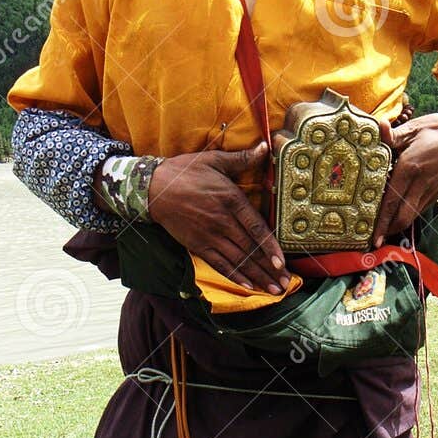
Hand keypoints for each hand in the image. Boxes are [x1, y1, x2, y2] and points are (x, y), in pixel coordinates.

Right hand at [147, 141, 291, 294]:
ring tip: (273, 290)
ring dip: (256, 277)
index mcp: (230, 200)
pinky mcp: (197, 245)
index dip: (270, 247)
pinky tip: (247, 286)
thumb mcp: (213, 160)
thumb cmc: (184, 172)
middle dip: (269, 269)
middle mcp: (222, 221)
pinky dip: (234, 276)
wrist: (152, 189)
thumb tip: (265, 147)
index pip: (256, 228)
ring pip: (238, 260)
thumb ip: (241, 159)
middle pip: (250, 249)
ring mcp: (209, 236)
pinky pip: (219, 264)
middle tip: (285, 284)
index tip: (282, 262)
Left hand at [370, 112, 437, 244]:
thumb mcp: (414, 127)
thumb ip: (392, 134)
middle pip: (402, 215)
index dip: (381, 220)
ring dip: (397, 226)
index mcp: (410, 167)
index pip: (392, 199)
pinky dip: (408, 216)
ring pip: (412, 215)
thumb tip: (377, 126)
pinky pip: (420, 209)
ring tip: (382, 233)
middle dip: (388, 231)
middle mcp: (420, 183)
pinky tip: (398, 217)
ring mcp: (431, 190)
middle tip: (373, 241)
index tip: (372, 235)